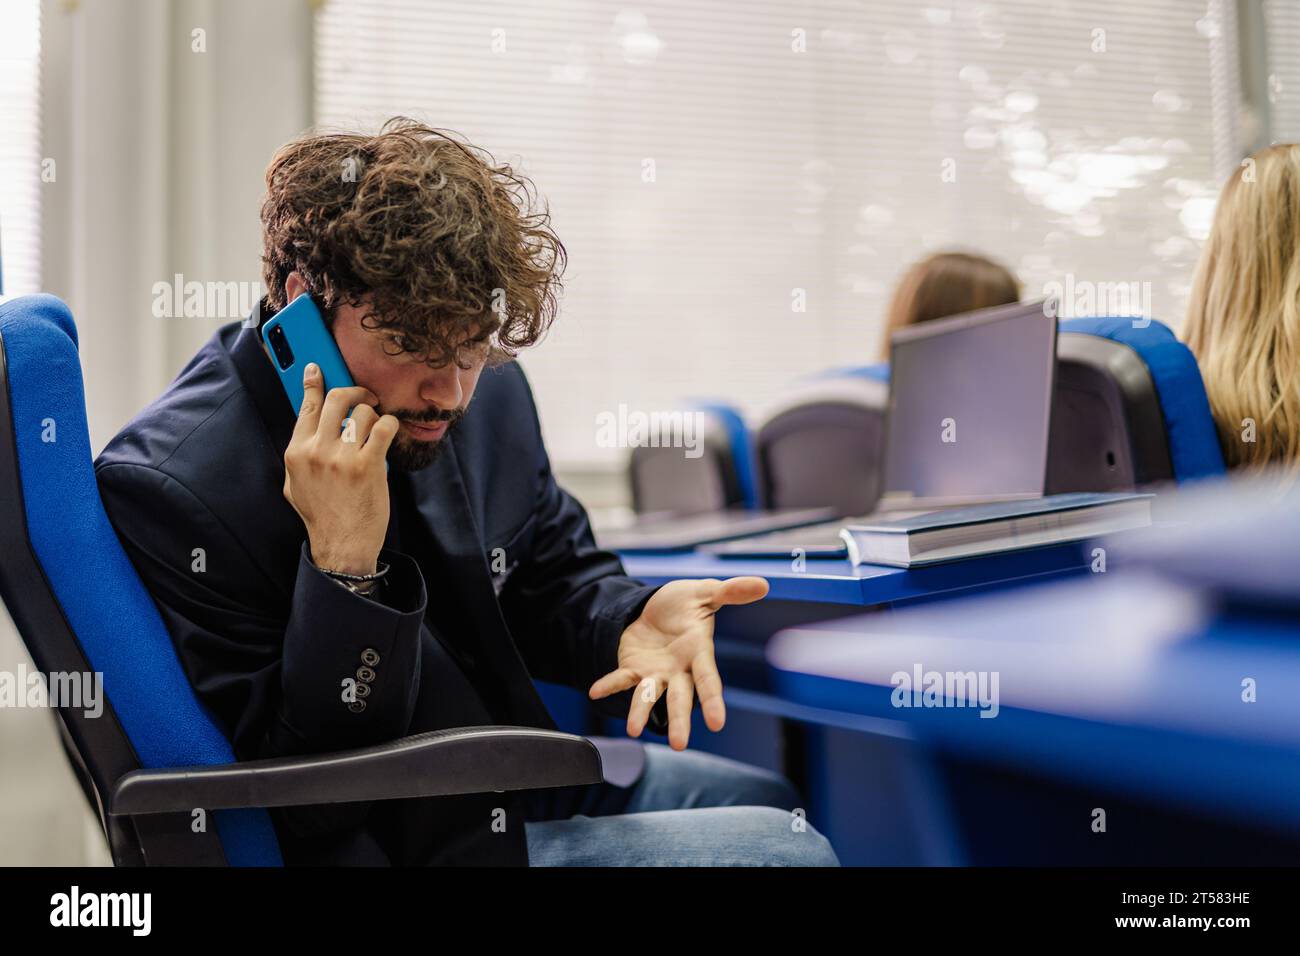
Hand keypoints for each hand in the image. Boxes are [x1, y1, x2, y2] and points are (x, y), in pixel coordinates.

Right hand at [283, 362, 399, 574]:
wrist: (342, 545)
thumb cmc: (322, 515)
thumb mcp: (294, 484)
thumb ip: (299, 454)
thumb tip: (304, 427)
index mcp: (296, 453)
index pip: (306, 406)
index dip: (313, 383)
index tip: (317, 369)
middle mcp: (316, 451)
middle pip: (337, 399)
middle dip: (356, 391)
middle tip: (367, 397)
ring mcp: (342, 458)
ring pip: (364, 412)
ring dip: (375, 415)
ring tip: (377, 427)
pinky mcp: (368, 466)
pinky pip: (384, 428)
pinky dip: (390, 426)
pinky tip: (388, 433)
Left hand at [588, 577, 768, 749]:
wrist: (654, 607)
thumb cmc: (685, 604)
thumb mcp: (705, 593)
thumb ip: (731, 592)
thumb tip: (764, 584)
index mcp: (698, 653)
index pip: (708, 680)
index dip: (713, 701)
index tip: (717, 723)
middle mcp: (678, 670)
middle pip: (680, 699)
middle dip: (679, 720)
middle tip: (679, 745)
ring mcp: (655, 673)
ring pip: (649, 696)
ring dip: (641, 712)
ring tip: (633, 730)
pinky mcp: (633, 668)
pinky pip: (620, 679)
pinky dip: (609, 684)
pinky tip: (595, 691)